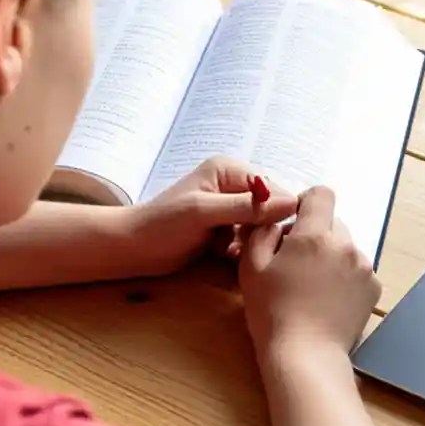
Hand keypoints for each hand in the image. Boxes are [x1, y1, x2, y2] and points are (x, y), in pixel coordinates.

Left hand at [128, 157, 298, 275]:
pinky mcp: (228, 226)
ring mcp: (232, 206)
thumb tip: (290, 204)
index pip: (274, 189)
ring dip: (250, 243)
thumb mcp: (204, 213)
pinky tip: (223, 256)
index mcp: (230, 169)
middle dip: (260, 230)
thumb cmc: (162, 225)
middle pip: (271, 209)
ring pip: (262, 227)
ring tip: (226, 251)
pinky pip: (250, 239)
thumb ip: (246, 207)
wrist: (133, 248)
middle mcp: (235, 184)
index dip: (276, 214)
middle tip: (239, 245)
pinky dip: (241, 250)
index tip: (265, 237)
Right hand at [240, 187, 381, 357]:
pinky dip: (345, 278)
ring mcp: (364, 267)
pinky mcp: (374, 287)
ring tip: (313, 287)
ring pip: (346, 248)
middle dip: (316, 235)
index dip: (306, 204)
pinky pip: (358, 271)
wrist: (306, 354)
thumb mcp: (252, 267)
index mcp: (315, 235)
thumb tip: (277, 220)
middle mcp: (345, 245)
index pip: (321, 195)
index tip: (295, 224)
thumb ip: (262, 232)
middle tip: (297, 264)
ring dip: (331, 257)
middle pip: (333, 223)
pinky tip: (329, 299)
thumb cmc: (272, 312)